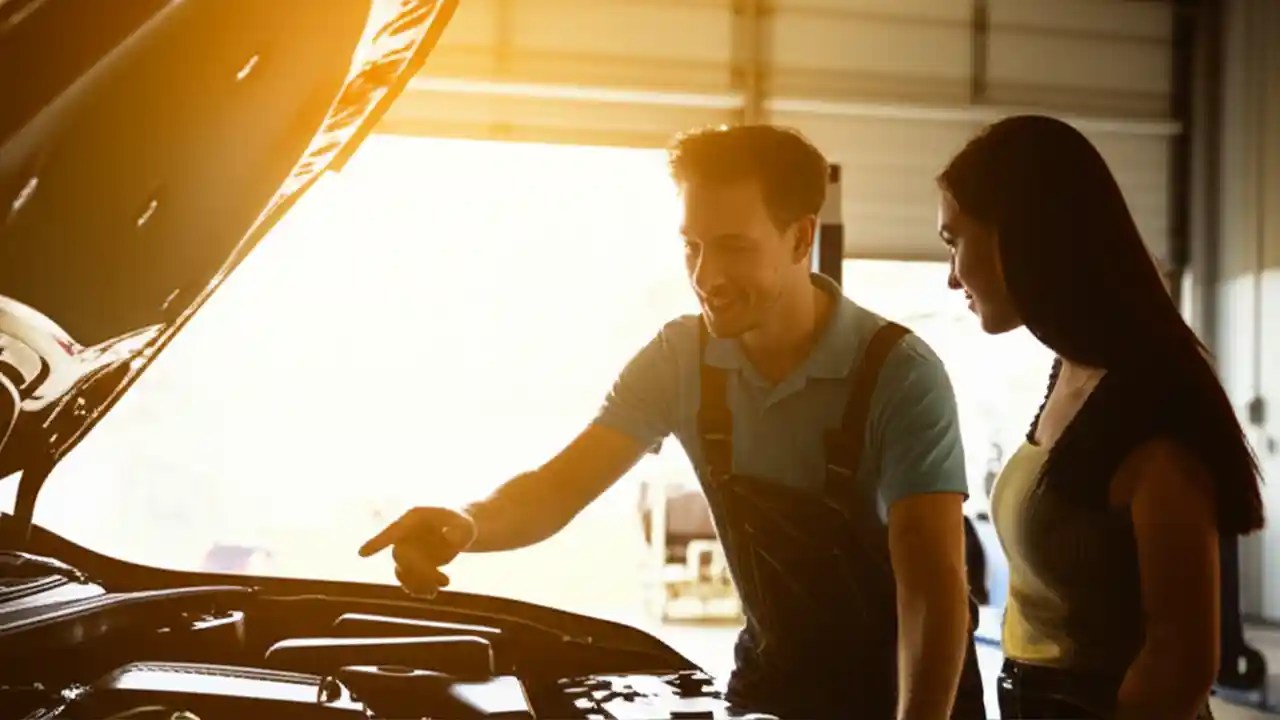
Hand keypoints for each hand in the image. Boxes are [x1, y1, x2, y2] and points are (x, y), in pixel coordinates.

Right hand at [358, 507, 476, 597]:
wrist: (462, 531)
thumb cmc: (463, 523)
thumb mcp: (466, 525)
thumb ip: (460, 531)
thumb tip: (453, 543)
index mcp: (414, 519)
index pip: (393, 531)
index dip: (377, 542)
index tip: (362, 553)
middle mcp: (406, 535)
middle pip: (401, 557)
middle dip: (418, 572)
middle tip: (442, 581)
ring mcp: (408, 549)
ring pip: (402, 571)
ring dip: (417, 584)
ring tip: (438, 588)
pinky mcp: (413, 563)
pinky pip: (407, 579)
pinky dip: (418, 588)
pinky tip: (434, 591)